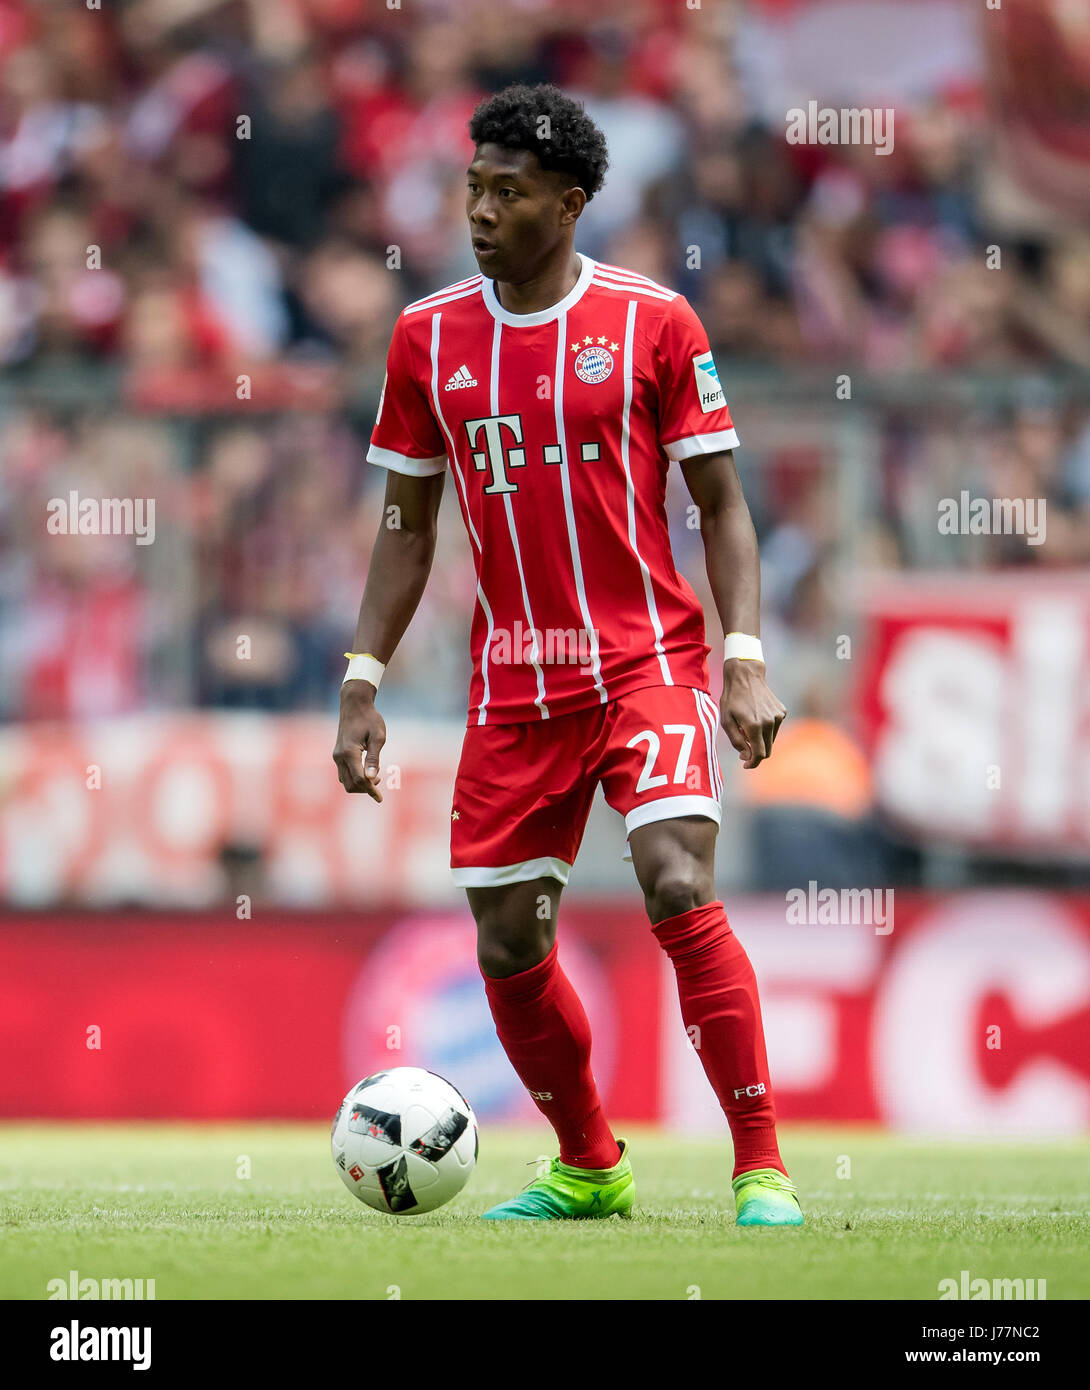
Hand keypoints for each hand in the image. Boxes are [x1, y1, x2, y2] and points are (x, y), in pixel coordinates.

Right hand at [332, 684, 386, 799]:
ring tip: (375, 775)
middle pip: (350, 784)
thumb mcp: (378, 736)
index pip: (359, 779)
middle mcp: (339, 756)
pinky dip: (354, 777)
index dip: (370, 790)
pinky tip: (366, 770)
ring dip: (359, 784)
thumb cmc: (369, 719)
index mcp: (349, 753)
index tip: (380, 798)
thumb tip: (372, 778)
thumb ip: (374, 757)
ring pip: (345, 781)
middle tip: (380, 780)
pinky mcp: (337, 754)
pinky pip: (343, 773)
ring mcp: (336, 756)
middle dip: (365, 788)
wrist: (354, 705)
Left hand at [720, 660, 785, 769]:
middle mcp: (769, 722)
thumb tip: (747, 755)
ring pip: (770, 740)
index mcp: (754, 726)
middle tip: (743, 751)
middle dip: (755, 754)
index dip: (752, 763)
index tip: (745, 765)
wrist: (746, 676)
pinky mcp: (781, 712)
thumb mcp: (726, 720)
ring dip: (760, 740)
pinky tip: (755, 718)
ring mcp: (777, 717)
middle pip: (767, 750)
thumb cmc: (732, 698)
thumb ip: (736, 741)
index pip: (759, 755)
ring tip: (746, 728)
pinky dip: (765, 730)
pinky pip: (774, 728)